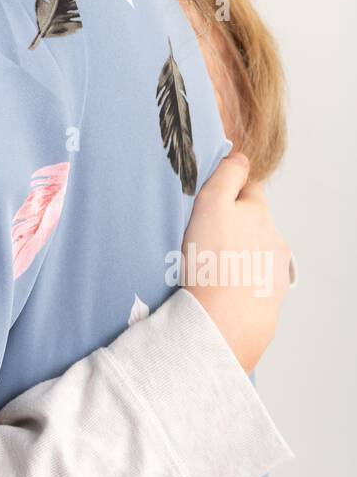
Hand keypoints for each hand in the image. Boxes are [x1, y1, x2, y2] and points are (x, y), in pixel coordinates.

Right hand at [180, 152, 293, 372]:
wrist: (224, 321)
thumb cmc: (212, 261)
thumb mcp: (211, 204)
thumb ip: (227, 175)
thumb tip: (240, 155)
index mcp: (258, 213)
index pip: (247, 187)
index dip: (228, 190)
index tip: (208, 202)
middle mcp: (273, 238)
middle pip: (252, 222)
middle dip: (233, 226)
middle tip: (202, 238)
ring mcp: (274, 271)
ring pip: (254, 253)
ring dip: (238, 255)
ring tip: (209, 269)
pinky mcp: (269, 299)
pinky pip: (253, 283)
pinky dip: (241, 282)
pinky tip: (220, 289)